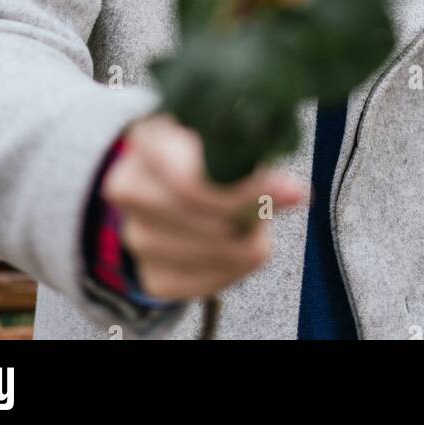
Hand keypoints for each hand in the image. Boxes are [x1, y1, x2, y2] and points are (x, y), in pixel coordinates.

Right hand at [100, 112, 310, 301]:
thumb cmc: (206, 154)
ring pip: (209, 254)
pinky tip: (240, 250)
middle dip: (247, 216)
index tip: (289, 191)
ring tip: (251, 224)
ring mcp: (135, 236)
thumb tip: (295, 194)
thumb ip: (254, 161)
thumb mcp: (225, 140)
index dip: (243, 190)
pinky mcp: (151, 277)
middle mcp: (129, 188)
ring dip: (244, 243)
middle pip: (202, 218)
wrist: (168, 188)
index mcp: (148, 139)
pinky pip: (207, 284)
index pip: (190, 179)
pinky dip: (235, 270)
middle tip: (271, 207)